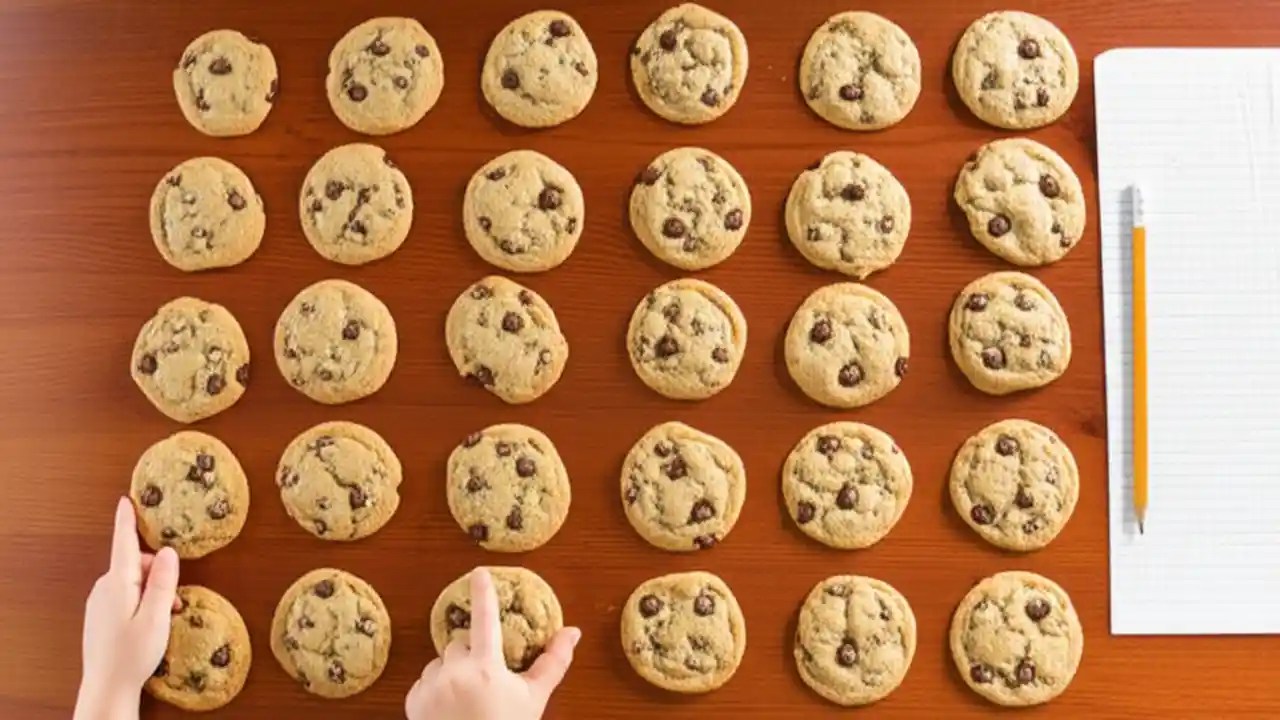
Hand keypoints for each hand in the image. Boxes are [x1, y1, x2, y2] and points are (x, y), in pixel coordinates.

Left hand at [74, 498, 179, 719]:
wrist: (107, 687)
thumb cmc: (133, 654)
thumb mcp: (156, 617)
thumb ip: (163, 582)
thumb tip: (168, 551)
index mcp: (118, 583)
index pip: (124, 544)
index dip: (127, 521)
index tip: (125, 500)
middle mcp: (105, 587)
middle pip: (136, 563)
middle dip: (158, 573)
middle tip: (176, 600)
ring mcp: (100, 601)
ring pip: (133, 580)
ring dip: (152, 590)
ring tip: (165, 616)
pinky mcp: (100, 614)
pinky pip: (125, 594)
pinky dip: (141, 600)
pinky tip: (149, 623)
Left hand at [405, 568, 580, 719]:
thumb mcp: (534, 699)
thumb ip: (553, 663)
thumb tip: (572, 632)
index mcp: (486, 668)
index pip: (485, 619)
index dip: (483, 592)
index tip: (479, 571)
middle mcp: (455, 674)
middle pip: (460, 644)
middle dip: (471, 656)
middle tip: (485, 680)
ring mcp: (431, 688)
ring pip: (440, 663)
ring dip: (451, 673)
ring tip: (467, 699)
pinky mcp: (413, 702)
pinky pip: (423, 682)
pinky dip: (434, 690)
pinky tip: (449, 709)